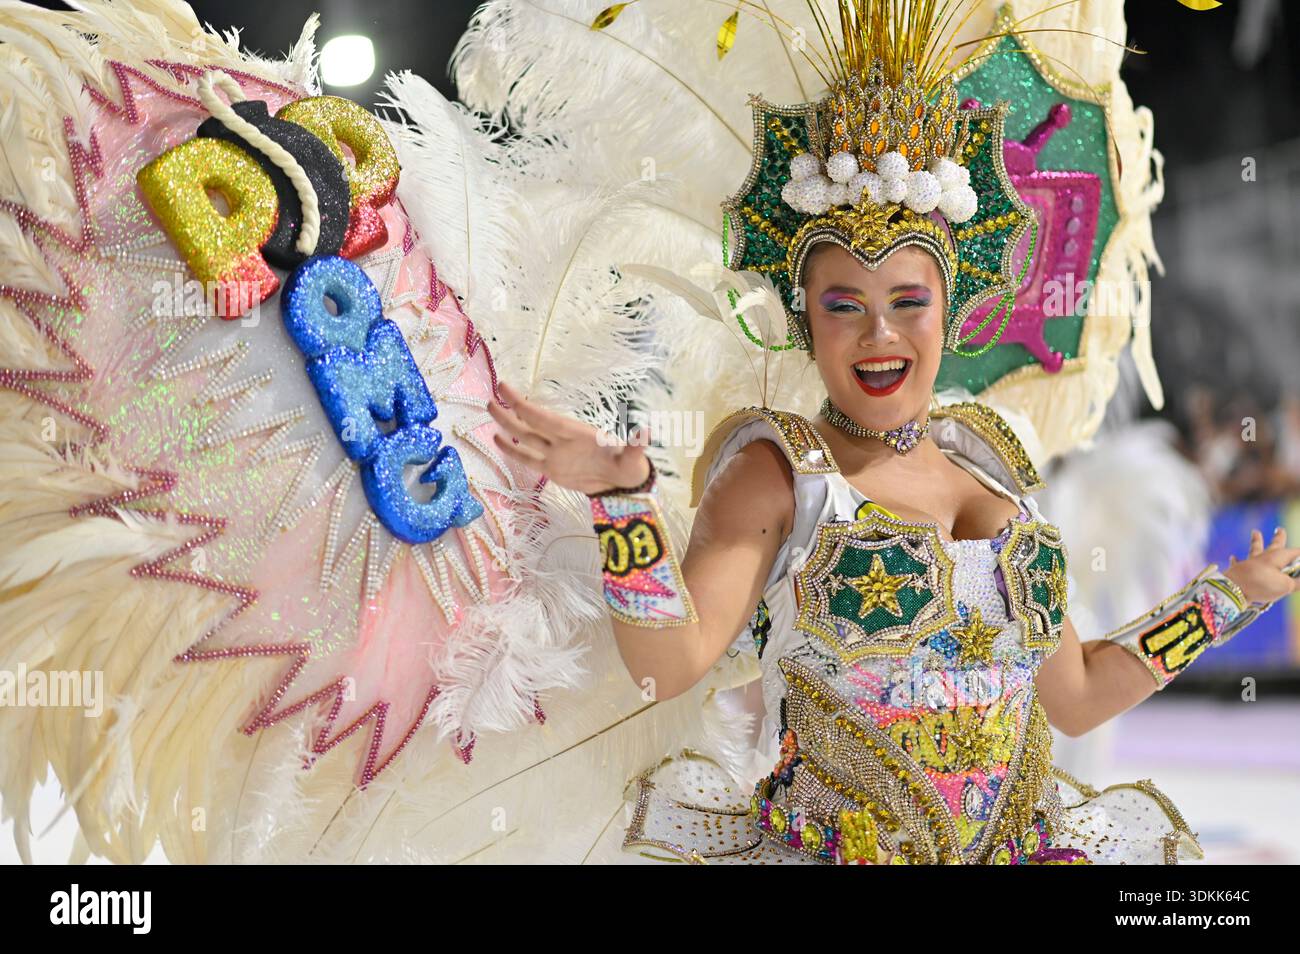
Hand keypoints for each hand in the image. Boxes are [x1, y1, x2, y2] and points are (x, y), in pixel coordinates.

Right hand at [487, 380, 651, 495]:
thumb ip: (635, 446)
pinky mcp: (552, 469)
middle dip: (512, 409)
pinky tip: (498, 440)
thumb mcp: (633, 459)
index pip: (543, 418)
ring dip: (508, 425)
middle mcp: (561, 441)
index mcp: (576, 433)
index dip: (524, 404)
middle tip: (492, 394)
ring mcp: (555, 454)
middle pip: (530, 423)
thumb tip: (646, 432)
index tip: (507, 388)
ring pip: (525, 438)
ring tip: (490, 409)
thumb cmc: (629, 466)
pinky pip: (528, 458)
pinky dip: (513, 450)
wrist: (624, 483)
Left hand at [1223, 526, 1299, 604]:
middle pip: (1273, 545)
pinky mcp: (1237, 571)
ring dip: (1256, 541)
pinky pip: (1237, 563)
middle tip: (1280, 529)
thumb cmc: (1262, 585)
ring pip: (1254, 549)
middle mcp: (1263, 557)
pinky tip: (1233, 557)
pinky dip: (1236, 561)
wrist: (1233, 589)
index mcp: (1277, 557)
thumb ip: (1297, 582)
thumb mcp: (1286, 586)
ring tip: (1255, 532)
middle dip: (1279, 538)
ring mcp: (1249, 563)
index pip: (1294, 553)